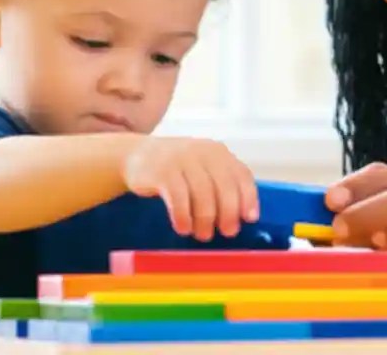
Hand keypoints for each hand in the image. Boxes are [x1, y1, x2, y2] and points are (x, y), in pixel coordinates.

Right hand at [123, 136, 259, 240]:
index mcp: (218, 152)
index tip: (249, 219)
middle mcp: (203, 152)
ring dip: (205, 219)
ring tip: (202, 234)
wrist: (137, 155)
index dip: (248, 198)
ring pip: (202, 194)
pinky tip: (183, 228)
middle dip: (228, 213)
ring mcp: (182, 159)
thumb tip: (244, 216)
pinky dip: (183, 217)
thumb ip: (222, 185)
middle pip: (224, 186)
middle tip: (226, 232)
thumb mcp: (203, 169)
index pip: (241, 174)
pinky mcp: (162, 171)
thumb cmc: (177, 169)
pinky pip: (178, 198)